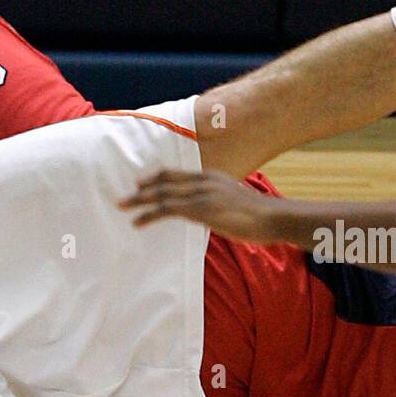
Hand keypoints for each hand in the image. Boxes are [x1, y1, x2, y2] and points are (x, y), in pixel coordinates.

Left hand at [122, 168, 281, 242]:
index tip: (140, 183)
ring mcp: (201, 194)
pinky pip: (168, 210)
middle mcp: (203, 181)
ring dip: (139, 201)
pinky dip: (149, 215)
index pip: (177, 174)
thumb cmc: (257, 216)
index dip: (156, 178)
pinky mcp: (200, 209)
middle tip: (122, 198)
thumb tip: (207, 212)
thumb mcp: (233, 203)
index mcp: (211, 177)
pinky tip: (138, 222)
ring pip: (162, 194)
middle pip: (164, 181)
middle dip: (141, 189)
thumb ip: (216, 203)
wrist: (273, 218)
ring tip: (122, 207)